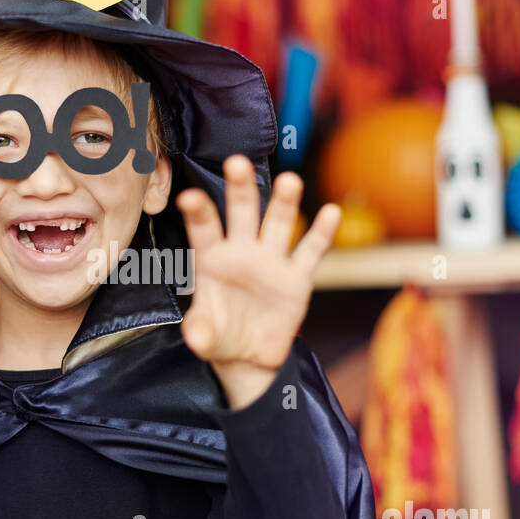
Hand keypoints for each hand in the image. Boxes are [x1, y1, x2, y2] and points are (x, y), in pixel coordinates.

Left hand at [176, 154, 339, 408]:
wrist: (249, 355)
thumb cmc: (220, 335)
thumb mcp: (205, 337)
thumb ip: (200, 332)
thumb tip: (198, 339)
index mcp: (212, 260)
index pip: (204, 231)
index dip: (198, 214)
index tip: (188, 197)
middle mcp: (242, 252)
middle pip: (242, 214)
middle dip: (240, 189)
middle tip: (236, 163)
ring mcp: (272, 262)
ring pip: (279, 224)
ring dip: (284, 203)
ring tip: (289, 181)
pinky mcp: (297, 278)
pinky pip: (311, 252)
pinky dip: (322, 233)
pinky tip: (331, 212)